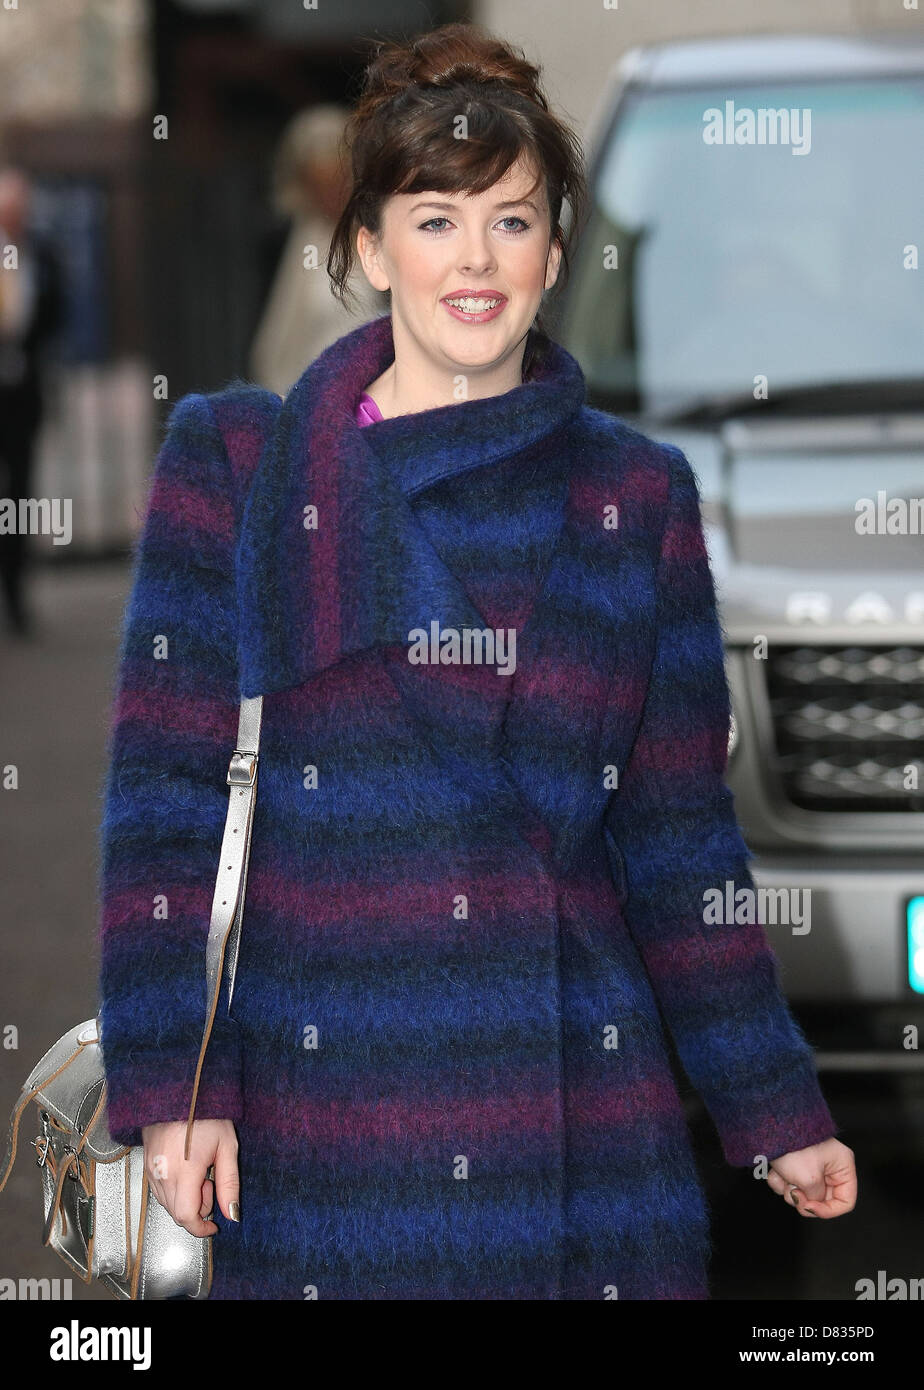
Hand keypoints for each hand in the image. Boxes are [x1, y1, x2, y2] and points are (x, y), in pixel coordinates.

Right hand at [141, 1119, 238, 1236]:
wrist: (179, 1091)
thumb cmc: (205, 1113)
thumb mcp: (227, 1146)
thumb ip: (229, 1183)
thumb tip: (231, 1213)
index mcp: (183, 1172)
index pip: (186, 1216)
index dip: (200, 1228)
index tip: (213, 1226)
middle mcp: (162, 1175)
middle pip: (177, 1213)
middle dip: (197, 1209)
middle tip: (211, 1182)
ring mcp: (151, 1170)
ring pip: (167, 1203)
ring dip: (185, 1199)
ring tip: (200, 1171)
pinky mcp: (146, 1165)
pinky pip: (159, 1190)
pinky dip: (174, 1191)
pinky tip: (186, 1170)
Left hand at [766, 1138, 856, 1218]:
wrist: (769, 1127)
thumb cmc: (793, 1147)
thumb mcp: (810, 1179)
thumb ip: (816, 1199)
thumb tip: (809, 1204)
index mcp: (842, 1166)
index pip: (845, 1201)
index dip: (828, 1210)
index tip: (809, 1207)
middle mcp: (829, 1167)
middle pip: (822, 1200)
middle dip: (804, 1199)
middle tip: (793, 1191)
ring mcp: (810, 1166)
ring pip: (803, 1195)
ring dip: (789, 1190)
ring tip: (784, 1175)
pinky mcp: (793, 1166)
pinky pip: (788, 1186)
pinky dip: (780, 1182)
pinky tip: (776, 1171)